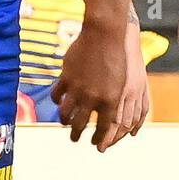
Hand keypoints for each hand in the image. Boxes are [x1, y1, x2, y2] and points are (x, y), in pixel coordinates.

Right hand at [53, 15, 149, 151]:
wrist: (104, 35)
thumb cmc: (116, 56)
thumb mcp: (121, 81)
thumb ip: (114, 100)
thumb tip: (113, 117)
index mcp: (111, 100)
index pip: (104, 128)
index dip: (99, 138)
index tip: (96, 144)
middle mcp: (94, 98)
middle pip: (81, 125)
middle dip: (77, 135)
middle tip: (75, 138)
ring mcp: (78, 88)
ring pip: (66, 115)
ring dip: (64, 122)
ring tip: (65, 123)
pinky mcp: (66, 78)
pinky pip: (57, 96)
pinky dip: (57, 101)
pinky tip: (59, 102)